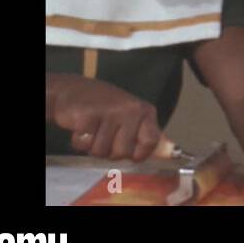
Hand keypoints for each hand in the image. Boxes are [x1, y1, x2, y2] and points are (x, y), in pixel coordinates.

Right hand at [46, 73, 161, 161]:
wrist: (71, 90)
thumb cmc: (104, 107)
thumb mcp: (131, 117)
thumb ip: (148, 135)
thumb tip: (173, 152)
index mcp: (145, 111)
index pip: (151, 143)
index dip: (137, 152)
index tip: (127, 147)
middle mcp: (131, 109)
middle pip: (123, 152)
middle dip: (109, 150)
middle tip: (103, 132)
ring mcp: (110, 111)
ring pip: (101, 151)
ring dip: (92, 146)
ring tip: (92, 128)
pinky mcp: (88, 114)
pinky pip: (84, 144)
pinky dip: (78, 141)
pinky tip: (80, 125)